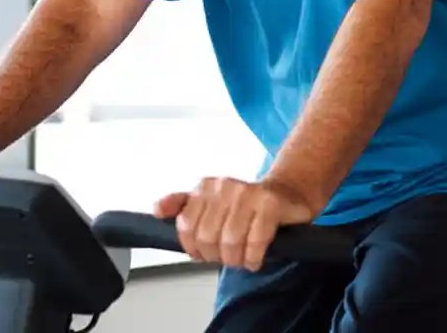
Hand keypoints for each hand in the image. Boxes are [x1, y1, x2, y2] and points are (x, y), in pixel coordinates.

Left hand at [155, 176, 314, 271]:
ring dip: (237, 259)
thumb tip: (157, 210)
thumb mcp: (210, 203)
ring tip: (243, 258)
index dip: (194, 248)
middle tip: (227, 257)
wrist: (289, 194)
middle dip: (217, 256)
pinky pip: (255, 241)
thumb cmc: (249, 206)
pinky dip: (254, 257)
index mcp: (206, 187)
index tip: (205, 252)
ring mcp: (248, 193)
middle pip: (207, 237)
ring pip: (230, 241)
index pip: (185, 226)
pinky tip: (256, 258)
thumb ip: (181, 206)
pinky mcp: (270, 204)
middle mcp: (224, 187)